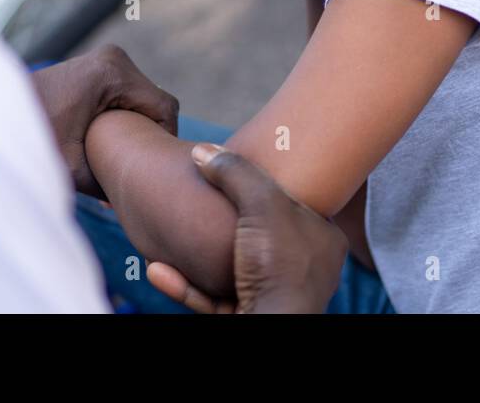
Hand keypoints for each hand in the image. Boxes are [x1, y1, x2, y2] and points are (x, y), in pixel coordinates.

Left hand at [29, 45, 178, 198]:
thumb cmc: (32, 138)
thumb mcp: (72, 167)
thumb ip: (109, 182)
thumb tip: (139, 204)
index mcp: (112, 74)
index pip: (165, 109)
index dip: (165, 140)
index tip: (152, 169)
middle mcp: (115, 58)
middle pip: (157, 102)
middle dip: (151, 135)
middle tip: (138, 167)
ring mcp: (109, 58)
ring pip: (145, 98)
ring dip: (140, 126)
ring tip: (125, 156)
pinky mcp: (102, 64)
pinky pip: (130, 92)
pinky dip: (127, 115)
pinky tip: (114, 141)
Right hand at [146, 144, 347, 313]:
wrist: (266, 329)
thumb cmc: (277, 267)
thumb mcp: (262, 203)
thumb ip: (236, 172)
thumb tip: (204, 150)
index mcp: (322, 240)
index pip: (290, 202)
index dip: (259, 185)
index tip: (228, 171)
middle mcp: (303, 270)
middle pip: (255, 235)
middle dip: (218, 221)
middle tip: (195, 198)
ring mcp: (273, 296)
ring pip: (228, 269)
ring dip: (190, 256)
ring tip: (165, 238)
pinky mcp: (245, 316)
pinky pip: (210, 298)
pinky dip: (183, 285)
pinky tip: (158, 270)